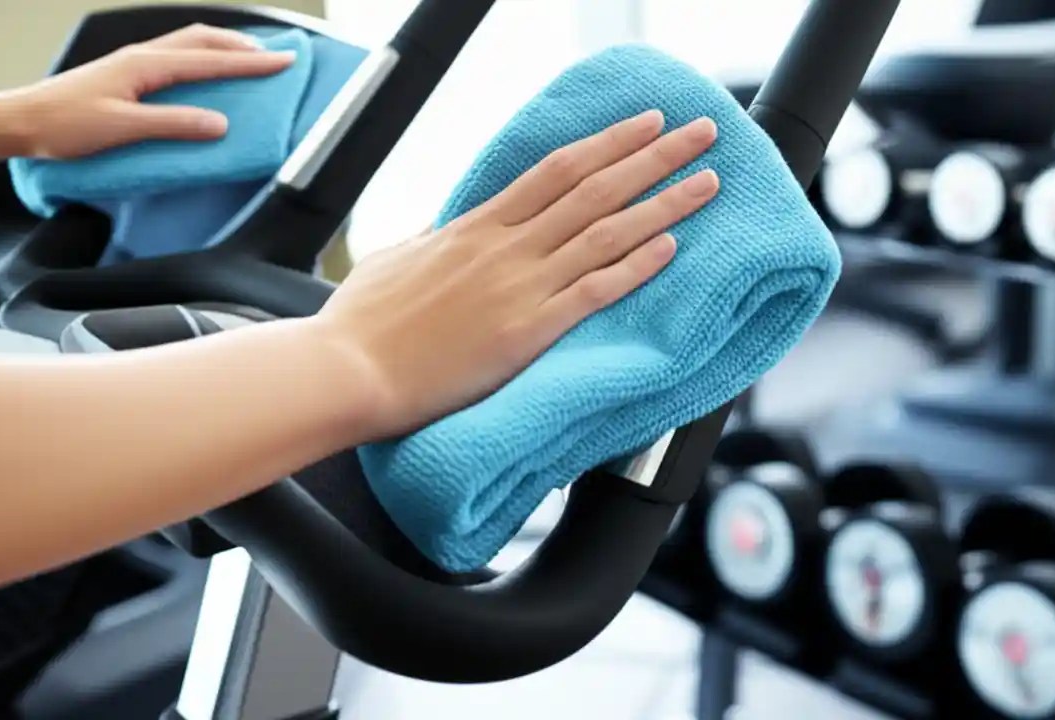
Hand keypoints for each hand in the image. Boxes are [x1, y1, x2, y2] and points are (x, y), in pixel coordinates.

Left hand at [9, 24, 295, 158]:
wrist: (23, 121)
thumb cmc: (67, 125)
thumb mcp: (124, 128)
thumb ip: (175, 124)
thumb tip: (221, 124)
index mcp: (146, 65)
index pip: (210, 61)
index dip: (250, 64)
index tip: (284, 63)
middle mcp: (143, 57)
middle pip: (203, 40)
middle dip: (243, 48)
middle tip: (276, 57)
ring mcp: (134, 63)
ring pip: (189, 44)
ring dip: (223, 49)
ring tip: (250, 60)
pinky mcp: (127, 76)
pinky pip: (176, 58)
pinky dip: (202, 58)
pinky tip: (207, 72)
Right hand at [318, 110, 720, 440]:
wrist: (347, 371)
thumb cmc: (362, 323)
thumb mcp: (396, 260)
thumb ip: (435, 240)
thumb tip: (449, 229)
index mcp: (476, 227)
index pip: (556, 170)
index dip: (608, 143)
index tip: (644, 124)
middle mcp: (506, 248)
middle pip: (596, 188)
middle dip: (654, 156)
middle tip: (701, 133)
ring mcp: (519, 288)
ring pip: (606, 233)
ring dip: (664, 203)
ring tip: (707, 182)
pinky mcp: (527, 333)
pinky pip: (594, 292)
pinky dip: (636, 266)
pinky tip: (672, 247)